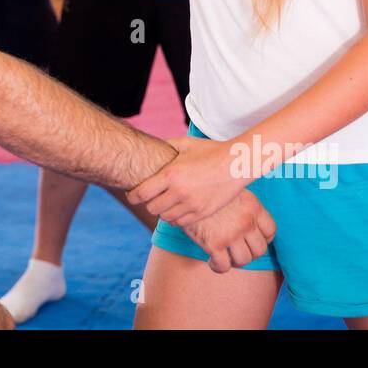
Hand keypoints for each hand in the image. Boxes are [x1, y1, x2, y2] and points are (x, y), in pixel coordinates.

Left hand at [127, 135, 245, 226]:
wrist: (237, 163)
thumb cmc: (210, 150)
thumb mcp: (185, 143)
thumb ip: (166, 146)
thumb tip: (152, 147)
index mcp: (171, 174)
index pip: (142, 193)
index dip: (133, 196)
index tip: (131, 196)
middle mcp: (179, 192)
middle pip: (152, 208)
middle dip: (149, 203)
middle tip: (150, 198)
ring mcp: (191, 204)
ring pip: (166, 218)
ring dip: (162, 212)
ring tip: (165, 204)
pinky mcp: (202, 212)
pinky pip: (181, 223)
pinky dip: (176, 218)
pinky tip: (177, 210)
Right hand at [178, 190, 276, 274]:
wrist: (184, 188)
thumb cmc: (205, 187)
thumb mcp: (230, 188)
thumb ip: (242, 203)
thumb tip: (247, 215)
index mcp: (253, 206)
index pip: (270, 231)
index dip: (263, 239)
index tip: (252, 240)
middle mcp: (246, 221)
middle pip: (259, 249)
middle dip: (249, 253)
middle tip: (238, 251)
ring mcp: (231, 234)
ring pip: (244, 260)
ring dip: (235, 261)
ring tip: (225, 257)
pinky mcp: (214, 244)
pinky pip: (223, 266)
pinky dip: (218, 267)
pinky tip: (211, 261)